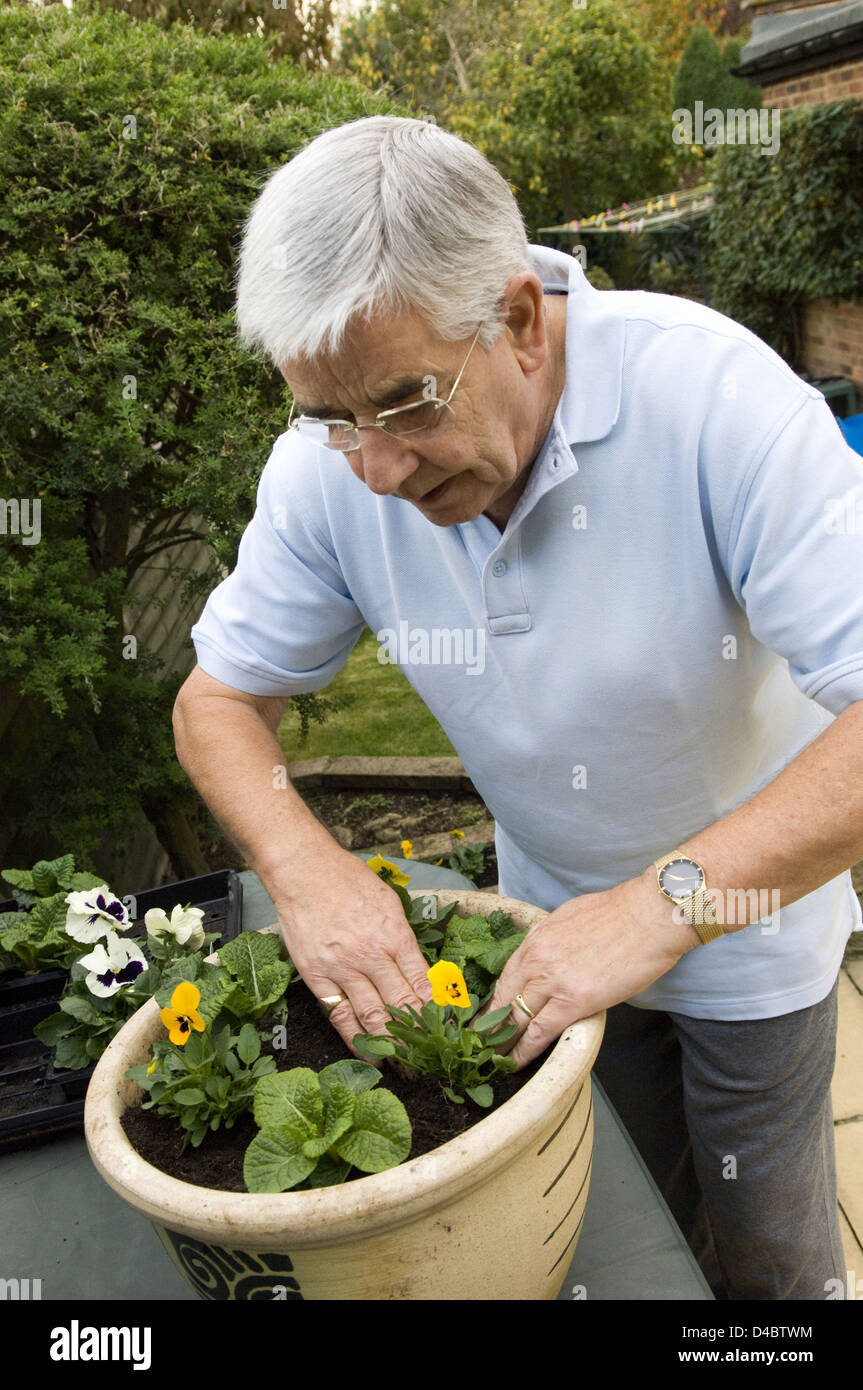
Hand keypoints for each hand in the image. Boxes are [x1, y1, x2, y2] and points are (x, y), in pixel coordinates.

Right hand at [272, 852, 432, 1055]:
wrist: (302, 870)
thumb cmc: (346, 879)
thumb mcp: (388, 901)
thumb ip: (403, 937)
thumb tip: (419, 970)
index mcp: (395, 934)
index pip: (423, 983)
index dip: (437, 1011)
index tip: (447, 1031)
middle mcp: (371, 955)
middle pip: (402, 1004)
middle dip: (419, 1035)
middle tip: (432, 1059)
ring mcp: (342, 968)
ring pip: (373, 1016)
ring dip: (392, 1045)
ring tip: (406, 1067)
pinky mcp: (316, 976)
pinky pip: (340, 1015)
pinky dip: (355, 1039)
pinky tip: (369, 1055)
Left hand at [481, 868, 698, 1067]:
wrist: (649, 916)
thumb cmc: (620, 914)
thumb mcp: (569, 918)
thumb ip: (552, 942)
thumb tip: (549, 956)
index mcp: (536, 939)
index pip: (504, 977)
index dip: (493, 1002)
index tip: (485, 1017)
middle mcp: (537, 959)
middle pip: (503, 999)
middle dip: (490, 1026)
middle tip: (480, 1045)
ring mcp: (553, 981)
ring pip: (516, 1018)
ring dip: (503, 1042)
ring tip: (493, 1060)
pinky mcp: (574, 1001)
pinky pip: (540, 1032)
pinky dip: (524, 1051)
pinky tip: (515, 1063)